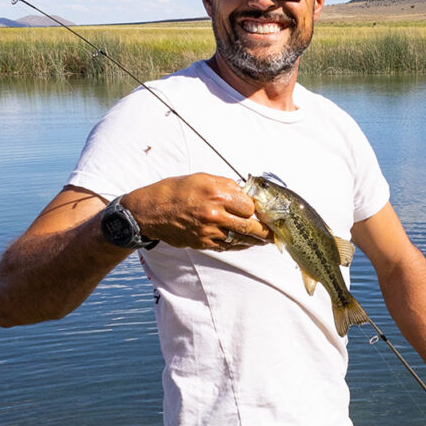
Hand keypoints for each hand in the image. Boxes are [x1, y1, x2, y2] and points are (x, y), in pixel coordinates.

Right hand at [121, 174, 271, 252]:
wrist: (150, 211)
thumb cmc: (175, 191)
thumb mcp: (201, 179)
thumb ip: (226, 186)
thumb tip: (245, 192)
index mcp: (216, 193)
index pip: (250, 205)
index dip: (257, 208)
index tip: (261, 209)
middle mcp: (215, 213)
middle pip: (251, 225)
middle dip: (266, 228)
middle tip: (275, 230)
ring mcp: (210, 231)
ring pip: (242, 239)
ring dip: (257, 240)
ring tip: (267, 239)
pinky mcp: (204, 243)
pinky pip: (229, 246)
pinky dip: (240, 245)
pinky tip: (247, 242)